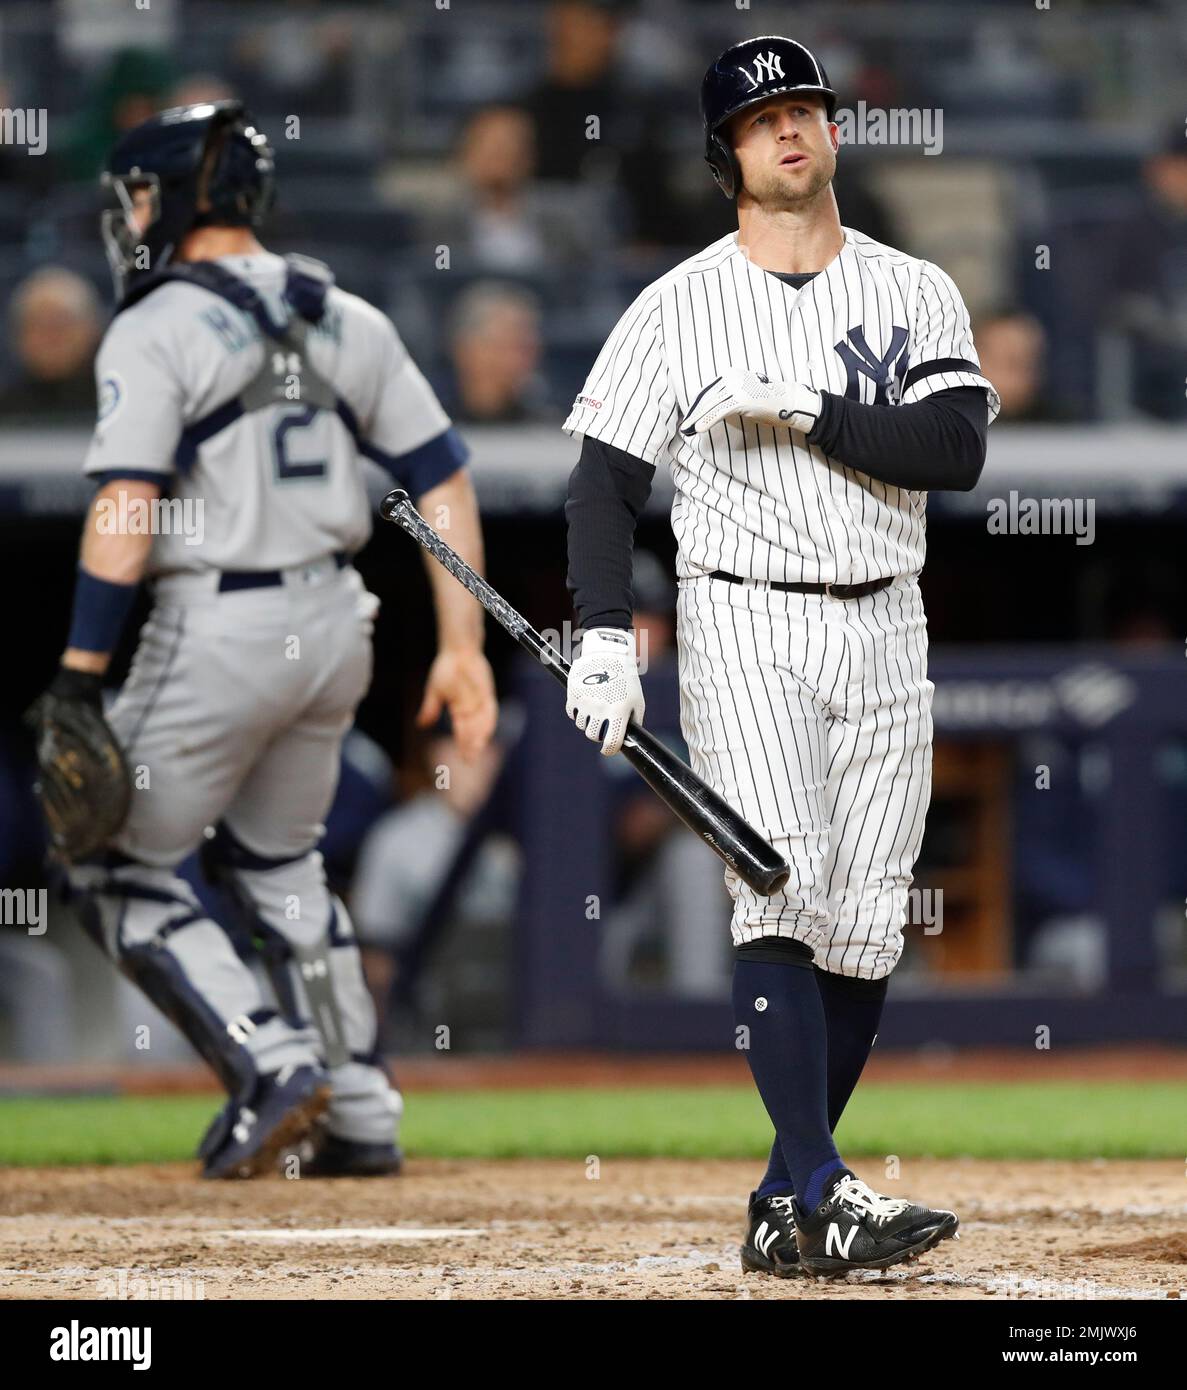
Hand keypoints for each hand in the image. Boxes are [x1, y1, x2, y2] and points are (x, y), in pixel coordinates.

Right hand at [417, 647, 497, 760]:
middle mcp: (471, 708)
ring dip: (479, 737)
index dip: (463, 745)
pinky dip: (488, 722)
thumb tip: (421, 725)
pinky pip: (489, 710)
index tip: (463, 759)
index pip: (461, 732)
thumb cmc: (445, 669)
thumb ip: (430, 708)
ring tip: (476, 749)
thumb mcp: (435, 691)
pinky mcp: (487, 693)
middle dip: (471, 745)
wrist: (457, 650)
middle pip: (473, 731)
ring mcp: (480, 701)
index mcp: (458, 710)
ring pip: (482, 724)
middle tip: (470, 760)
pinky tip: (486, 733)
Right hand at [565, 627, 643, 756]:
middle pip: (592, 736)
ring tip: (596, 710)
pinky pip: (572, 712)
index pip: (611, 743)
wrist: (609, 654)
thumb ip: (634, 722)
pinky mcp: (573, 693)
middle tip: (603, 727)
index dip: (609, 750)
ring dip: (588, 722)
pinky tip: (586, 703)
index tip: (608, 749)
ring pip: (581, 724)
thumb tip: (628, 741)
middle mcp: (600, 709)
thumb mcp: (637, 701)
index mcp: (618, 712)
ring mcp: (585, 701)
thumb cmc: (626, 680)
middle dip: (598, 734)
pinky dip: (578, 712)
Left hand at [679, 366, 820, 436]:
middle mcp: (732, 377)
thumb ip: (729, 396)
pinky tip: (698, 429)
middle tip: (684, 426)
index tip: (690, 417)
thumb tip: (712, 409)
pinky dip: (707, 420)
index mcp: (731, 373)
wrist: (790, 402)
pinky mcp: (741, 399)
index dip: (697, 406)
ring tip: (687, 429)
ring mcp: (737, 387)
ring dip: (697, 419)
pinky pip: (719, 411)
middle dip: (695, 413)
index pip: (708, 391)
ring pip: (710, 405)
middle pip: (707, 397)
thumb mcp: (745, 393)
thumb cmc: (769, 401)